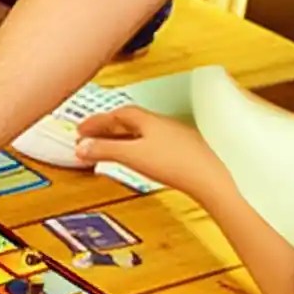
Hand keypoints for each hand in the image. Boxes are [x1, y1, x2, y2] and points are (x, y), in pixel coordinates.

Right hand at [76, 106, 231, 200]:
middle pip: (130, 122)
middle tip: (91, 139)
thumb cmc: (176, 163)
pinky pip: (154, 144)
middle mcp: (163, 124)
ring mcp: (176, 137)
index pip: (118, 114)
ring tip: (110, 150)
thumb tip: (82, 147)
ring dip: (123, 139)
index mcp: (149, 120)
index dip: (98, 121)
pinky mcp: (185, 152)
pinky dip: (139, 148)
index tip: (82, 130)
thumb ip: (105, 150)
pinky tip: (139, 159)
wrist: (211, 178)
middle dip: (108, 129)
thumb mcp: (132, 156)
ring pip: (143, 133)